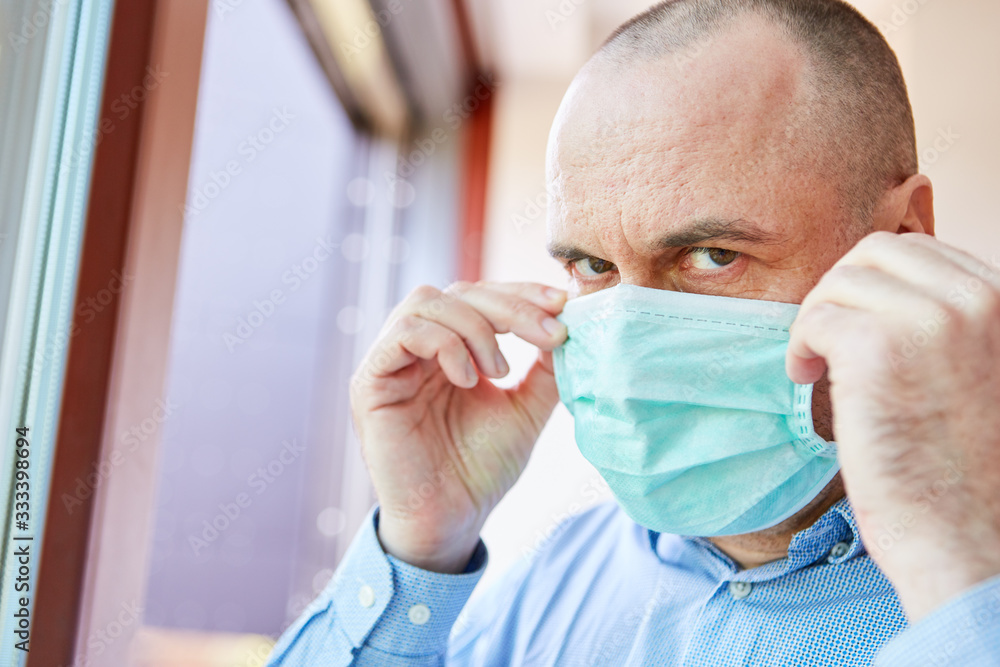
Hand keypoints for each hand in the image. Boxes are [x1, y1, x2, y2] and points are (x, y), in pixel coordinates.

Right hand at [350, 281, 567, 572]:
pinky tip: (468, 379)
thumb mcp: (524, 409)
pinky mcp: (370, 382)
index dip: (520, 292)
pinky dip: (444, 344)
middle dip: (510, 307)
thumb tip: (569, 322)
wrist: (450, 520)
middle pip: (458, 291)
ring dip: (476, 328)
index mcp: (449, 348)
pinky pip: (402, 334)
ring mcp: (390, 362)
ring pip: (428, 302)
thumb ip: (544, 367)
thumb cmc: (480, 469)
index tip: (562, 303)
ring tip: (499, 372)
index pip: (480, 296)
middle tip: (549, 334)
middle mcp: (416, 348)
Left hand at [787, 231, 999, 620]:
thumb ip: (946, 326)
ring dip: (817, 320)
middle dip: (841, 291)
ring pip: (840, 281)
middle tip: (828, 340)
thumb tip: (877, 293)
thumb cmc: (967, 466)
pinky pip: (815, 318)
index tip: (855, 326)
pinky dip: (800, 345)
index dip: (872, 285)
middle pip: (875, 252)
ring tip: (818, 366)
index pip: (919, 251)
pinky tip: (807, 379)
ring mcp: (928, 319)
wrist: (972, 533)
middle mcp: (975, 298)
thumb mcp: (976, 370)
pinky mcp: (877, 348)